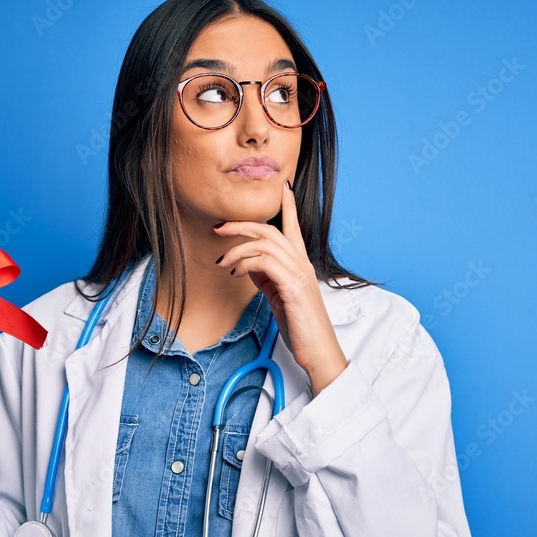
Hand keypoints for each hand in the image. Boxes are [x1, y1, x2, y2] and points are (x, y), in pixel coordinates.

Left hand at [214, 180, 347, 395]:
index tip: (284, 186)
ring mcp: (299, 274)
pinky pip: (265, 263)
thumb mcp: (278, 296)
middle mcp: (302, 263)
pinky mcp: (293, 286)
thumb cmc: (300, 325)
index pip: (294, 227)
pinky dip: (245, 264)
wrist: (318, 350)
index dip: (289, 205)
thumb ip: (266, 277)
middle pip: (270, 230)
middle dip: (241, 224)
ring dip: (237, 249)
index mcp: (300, 264)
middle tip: (218, 228)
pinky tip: (235, 274)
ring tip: (222, 261)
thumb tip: (247, 264)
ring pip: (265, 243)